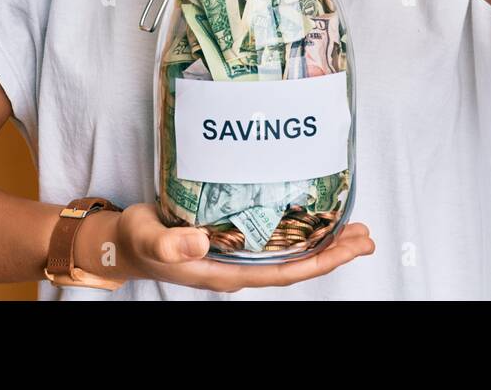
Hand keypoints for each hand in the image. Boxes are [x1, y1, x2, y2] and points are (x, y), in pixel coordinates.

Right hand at [79, 204, 374, 292]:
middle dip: (334, 252)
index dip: (317, 263)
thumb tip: (202, 240)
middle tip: (367, 237)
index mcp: (226, 273)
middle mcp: (239, 266)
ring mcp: (237, 254)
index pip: (283, 274)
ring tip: (356, 229)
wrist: (122, 242)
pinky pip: (276, 238)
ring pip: (290, 253)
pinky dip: (301, 229)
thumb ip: (172, 243)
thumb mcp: (149, 238)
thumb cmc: (137, 240)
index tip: (347, 250)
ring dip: (325, 242)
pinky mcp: (233, 237)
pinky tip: (316, 217)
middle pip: (297, 265)